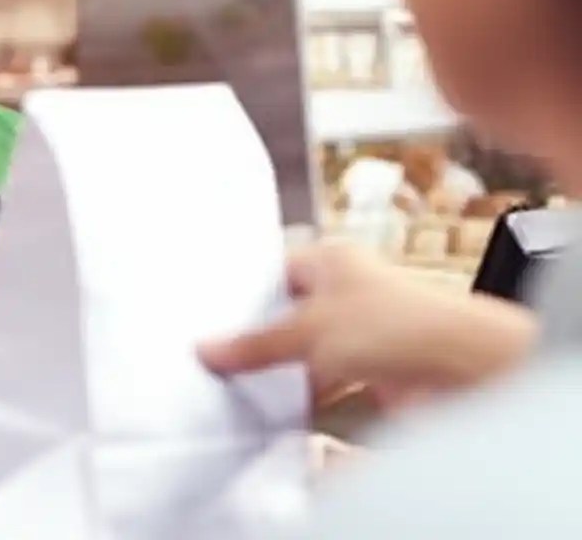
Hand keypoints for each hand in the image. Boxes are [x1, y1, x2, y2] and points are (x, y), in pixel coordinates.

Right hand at [197, 242, 537, 398]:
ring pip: (309, 353)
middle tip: (219, 356)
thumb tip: (208, 349)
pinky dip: (306, 397)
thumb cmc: (395, 326)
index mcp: (334, 261)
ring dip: (284, 371)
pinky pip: (328, 384)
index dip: (246, 292)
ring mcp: (364, 333)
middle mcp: (350, 292)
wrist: (462, 372)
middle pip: (291, 316)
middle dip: (261, 339)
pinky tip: (278, 410)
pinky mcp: (374, 372)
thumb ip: (255, 346)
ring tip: (239, 386)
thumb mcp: (307, 332)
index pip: (277, 270)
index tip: (213, 316)